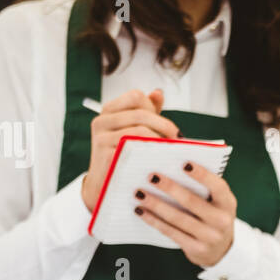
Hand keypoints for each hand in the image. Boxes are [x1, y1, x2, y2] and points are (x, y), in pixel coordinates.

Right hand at [81, 88, 178, 212]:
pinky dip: (153, 152)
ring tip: (171, 150)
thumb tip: (158, 92)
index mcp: (108, 111)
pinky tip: (161, 158)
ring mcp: (101, 138)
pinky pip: (136, 149)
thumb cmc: (123, 156)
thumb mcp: (133, 131)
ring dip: (161, 140)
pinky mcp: (106, 156)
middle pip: (141, 113)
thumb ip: (147, 112)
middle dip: (164, 125)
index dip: (154, 108)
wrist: (104, 187)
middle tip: (177, 137)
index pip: (136, 96)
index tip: (166, 125)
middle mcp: (101, 121)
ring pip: (140, 130)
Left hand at [135, 161, 235, 266]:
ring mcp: (210, 237)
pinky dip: (154, 221)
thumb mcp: (217, 203)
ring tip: (139, 193)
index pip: (217, 186)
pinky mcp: (196, 249)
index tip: (184, 164)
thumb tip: (170, 170)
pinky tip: (141, 211)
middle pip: (191, 201)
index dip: (201, 175)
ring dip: (156, 204)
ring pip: (177, 218)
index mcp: (228, 203)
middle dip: (169, 187)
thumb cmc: (213, 216)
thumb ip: (203, 188)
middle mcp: (222, 220)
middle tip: (151, 176)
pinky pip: (170, 232)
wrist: (221, 250)